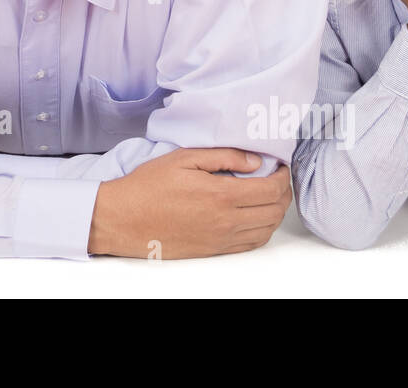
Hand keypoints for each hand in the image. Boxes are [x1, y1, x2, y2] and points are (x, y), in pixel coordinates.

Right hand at [88, 148, 290, 258]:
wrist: (123, 219)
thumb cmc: (149, 185)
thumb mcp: (183, 158)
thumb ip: (223, 157)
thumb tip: (255, 161)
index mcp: (220, 195)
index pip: (270, 189)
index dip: (282, 176)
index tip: (279, 166)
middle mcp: (226, 221)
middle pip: (274, 211)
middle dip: (283, 192)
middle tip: (278, 178)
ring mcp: (220, 239)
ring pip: (266, 230)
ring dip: (275, 212)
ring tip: (270, 196)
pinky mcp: (213, 250)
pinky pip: (250, 244)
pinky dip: (262, 230)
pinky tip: (256, 217)